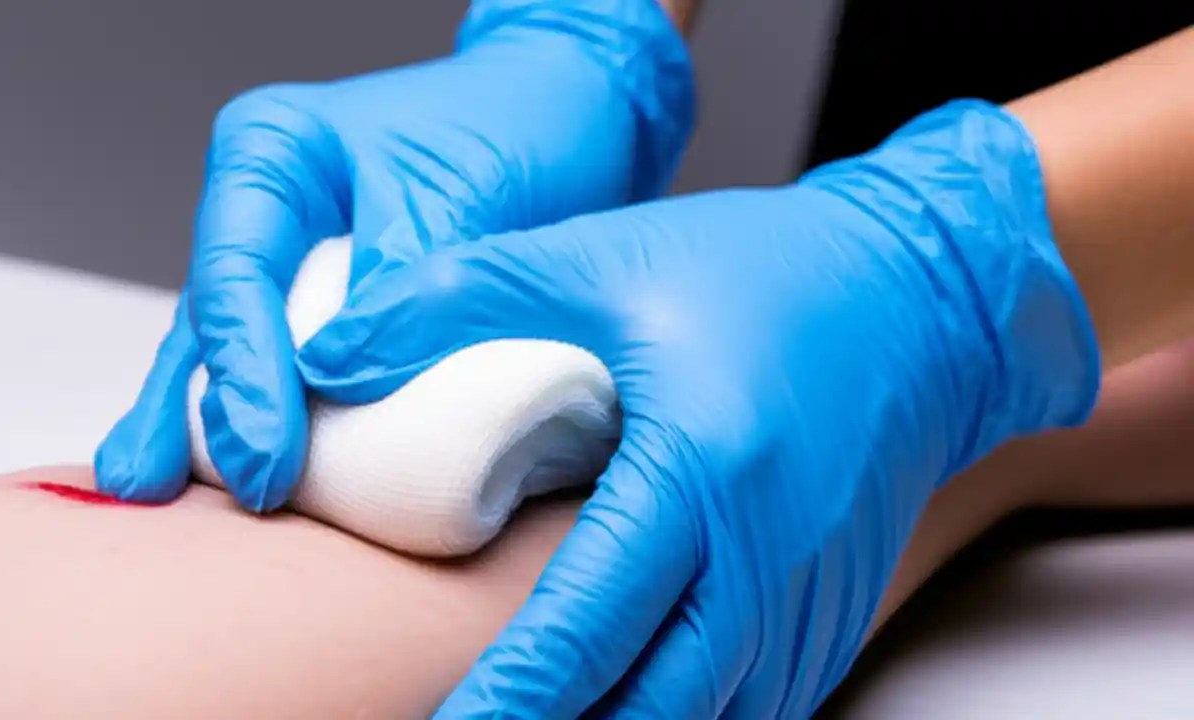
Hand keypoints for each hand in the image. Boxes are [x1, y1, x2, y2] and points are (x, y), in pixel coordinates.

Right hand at [95, 0, 693, 508]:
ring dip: (205, 424)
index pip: (239, 274)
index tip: (267, 458)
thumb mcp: (459, 194)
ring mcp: (297, 261)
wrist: (576, 120)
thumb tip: (333, 382)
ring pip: (236, 351)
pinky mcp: (338, 308)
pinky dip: (272, 420)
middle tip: (153, 488)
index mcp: (273, 155)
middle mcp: (269, 211)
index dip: (245, 372)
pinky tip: (238, 474)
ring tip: (151, 492)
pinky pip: (296, 371)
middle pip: (213, 318)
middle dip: (188, 408)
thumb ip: (394, 286)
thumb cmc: (518, 127)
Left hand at [296, 101, 1100, 716]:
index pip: (587, 625)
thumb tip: (330, 357)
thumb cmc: (760, 270)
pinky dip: (682, 716)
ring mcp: (811, 601)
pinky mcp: (833, 614)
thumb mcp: (596, 258)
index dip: (505, 700)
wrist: (920, 296)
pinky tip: (625, 703)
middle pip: (652, 709)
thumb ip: (451, 300)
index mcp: (705, 469)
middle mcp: (767, 559)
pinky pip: (756, 704)